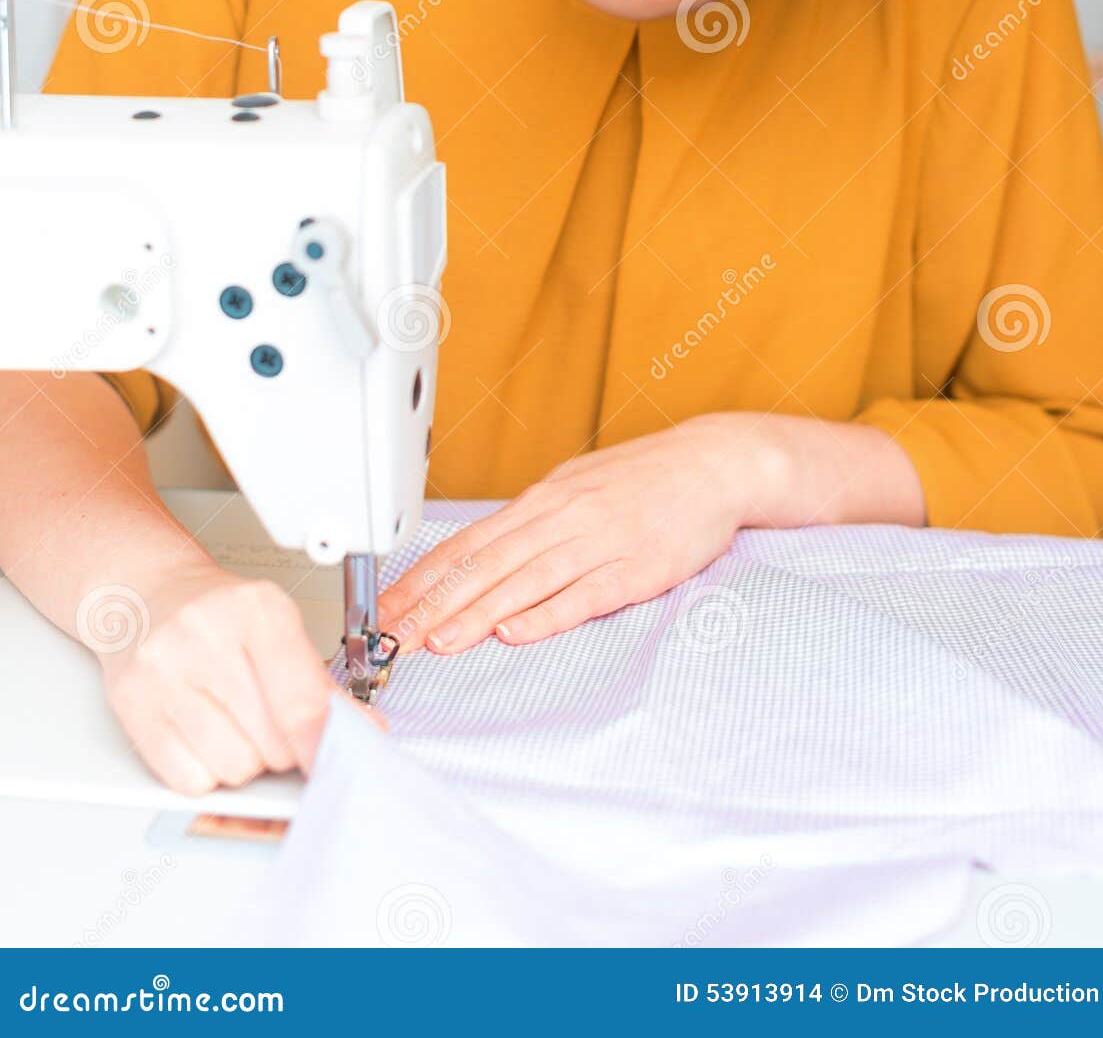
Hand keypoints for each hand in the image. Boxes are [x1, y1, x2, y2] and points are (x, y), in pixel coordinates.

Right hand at [95, 563, 384, 794]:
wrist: (146, 594)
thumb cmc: (217, 614)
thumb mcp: (276, 626)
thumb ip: (316, 681)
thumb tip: (359, 731)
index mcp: (257, 609)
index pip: (301, 701)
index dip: (323, 743)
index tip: (335, 761)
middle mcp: (206, 635)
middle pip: (272, 743)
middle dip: (284, 747)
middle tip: (272, 722)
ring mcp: (163, 671)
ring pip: (233, 766)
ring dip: (244, 760)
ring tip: (234, 723)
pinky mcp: (131, 704)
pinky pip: (189, 779)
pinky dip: (204, 771)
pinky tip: (202, 735)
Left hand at [378, 414, 770, 655]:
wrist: (712, 465)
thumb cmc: (644, 480)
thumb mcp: (576, 489)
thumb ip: (531, 524)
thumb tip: (481, 555)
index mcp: (543, 501)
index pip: (467, 545)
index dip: (422, 580)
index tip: (385, 611)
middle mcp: (562, 518)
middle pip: (484, 565)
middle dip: (433, 605)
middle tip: (392, 637)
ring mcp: (598, 543)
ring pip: (524, 581)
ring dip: (475, 614)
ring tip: (436, 642)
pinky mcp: (636, 569)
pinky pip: (582, 595)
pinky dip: (545, 615)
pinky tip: (514, 633)